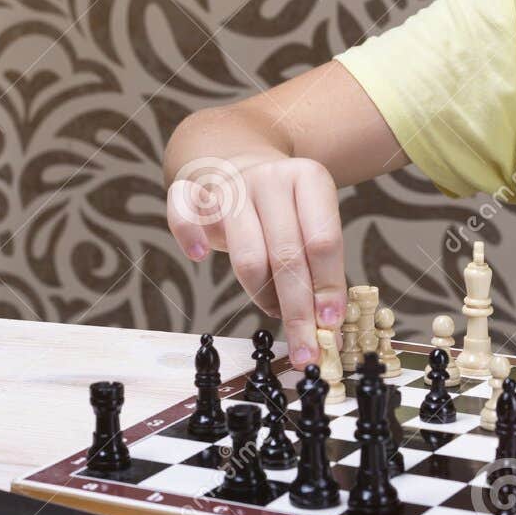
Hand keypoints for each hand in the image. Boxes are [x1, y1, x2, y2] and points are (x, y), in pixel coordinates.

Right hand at [166, 156, 346, 367]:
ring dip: (262, 297)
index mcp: (309, 178)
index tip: (330, 325)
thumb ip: (321, 265)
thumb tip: (327, 323)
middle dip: (298, 311)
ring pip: (246, 255)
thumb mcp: (313, 222)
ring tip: (275, 313)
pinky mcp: (196, 192)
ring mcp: (232, 185)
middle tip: (306, 349)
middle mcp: (271, 178)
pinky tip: (200, 256)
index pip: (323, 241)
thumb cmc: (286, 210)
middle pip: (286, 255)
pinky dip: (189, 238)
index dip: (329, 287)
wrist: (245, 165)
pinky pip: (184, 216)